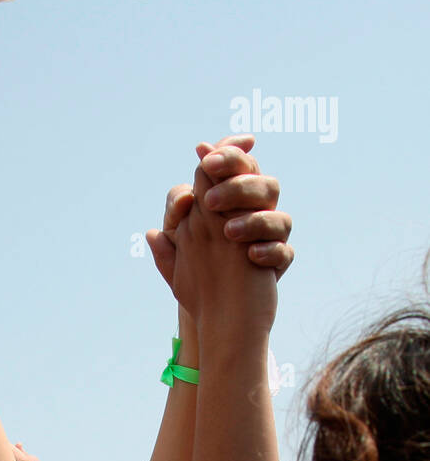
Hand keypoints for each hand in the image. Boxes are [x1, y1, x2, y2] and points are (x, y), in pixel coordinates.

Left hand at [147, 135, 291, 297]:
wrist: (206, 305)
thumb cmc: (192, 266)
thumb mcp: (176, 237)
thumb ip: (176, 210)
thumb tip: (184, 195)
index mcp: (236, 197)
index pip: (239, 165)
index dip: (228, 155)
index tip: (204, 159)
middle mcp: (258, 211)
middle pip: (263, 184)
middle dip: (237, 186)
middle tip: (209, 201)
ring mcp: (271, 237)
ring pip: (279, 217)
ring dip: (254, 221)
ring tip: (227, 232)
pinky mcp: (278, 263)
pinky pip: (284, 252)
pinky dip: (269, 251)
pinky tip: (250, 256)